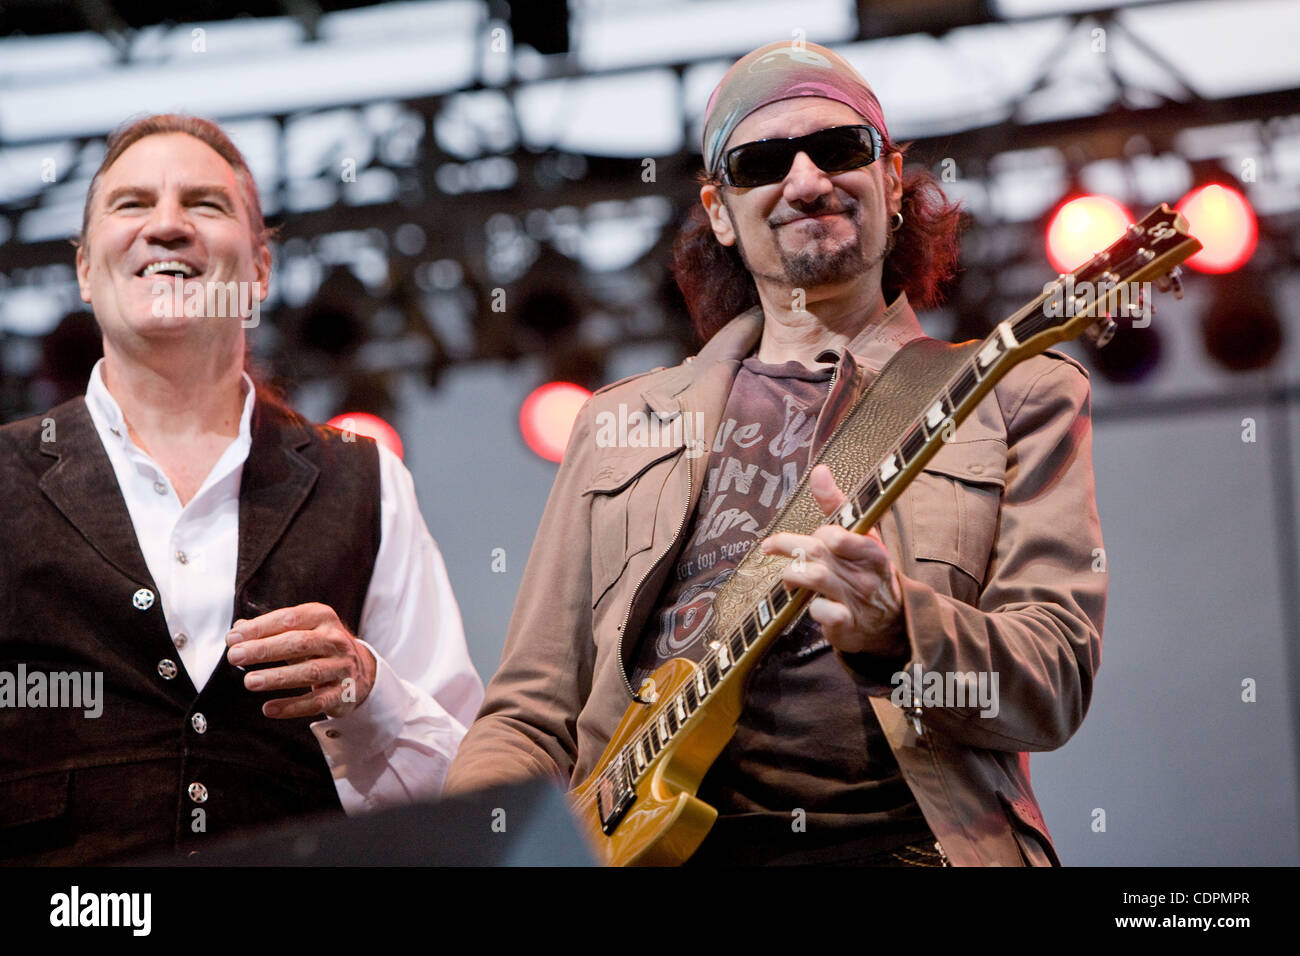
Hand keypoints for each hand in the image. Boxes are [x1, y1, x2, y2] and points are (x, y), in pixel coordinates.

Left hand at [225, 602, 376, 718]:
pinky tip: (269, 709)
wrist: (358, 669)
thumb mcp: (299, 630)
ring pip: (310, 672)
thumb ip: (267, 630)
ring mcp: (342, 667)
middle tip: (235, 656)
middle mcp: (336, 640)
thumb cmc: (317, 646)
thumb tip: (235, 634)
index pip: (289, 619)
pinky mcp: (344, 694)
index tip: (232, 638)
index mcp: (322, 618)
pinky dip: (292, 707)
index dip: (260, 628)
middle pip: (299, 643)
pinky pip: (317, 702)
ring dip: (277, 677)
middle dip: (265, 650)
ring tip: (249, 682)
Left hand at [759, 464, 906, 656]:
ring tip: (787, 576)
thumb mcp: (862, 536)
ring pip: (816, 578)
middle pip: (818, 551)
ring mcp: (857, 600)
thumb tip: (820, 471)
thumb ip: (838, 505)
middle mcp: (865, 573)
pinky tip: (809, 605)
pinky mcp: (847, 624)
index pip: (838, 534)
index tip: (808, 536)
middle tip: (769, 546)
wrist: (892, 621)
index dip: (818, 533)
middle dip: (788, 545)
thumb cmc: (869, 571)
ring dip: (793, 574)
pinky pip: (823, 612)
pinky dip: (811, 608)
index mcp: (871, 549)